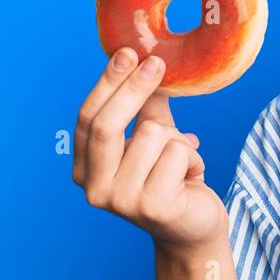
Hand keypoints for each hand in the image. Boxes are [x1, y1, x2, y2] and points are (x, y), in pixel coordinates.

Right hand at [73, 47, 226, 250]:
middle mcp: (94, 188)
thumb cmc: (172, 178)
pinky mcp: (153, 207)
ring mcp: (121, 201)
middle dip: (134, 88)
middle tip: (158, 63)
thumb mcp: (154, 138)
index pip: (88, 118)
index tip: (128, 53)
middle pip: (107, 125)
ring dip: (177, 140)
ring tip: (182, 162)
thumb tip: (144, 61)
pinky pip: (178, 152)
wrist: (195, 227)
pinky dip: (194, 157)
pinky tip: (192, 178)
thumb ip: (144, 107)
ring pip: (152, 134)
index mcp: (85, 169)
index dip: (108, 83)